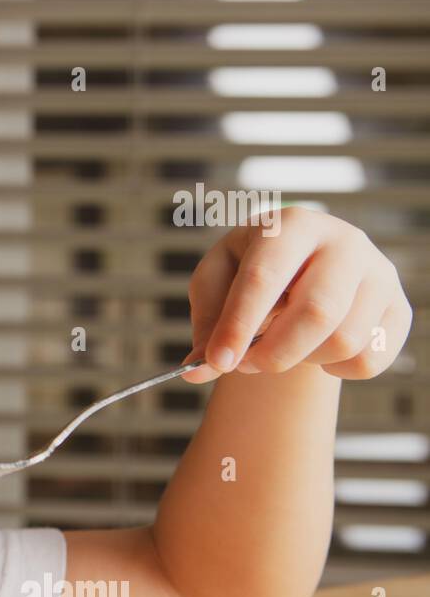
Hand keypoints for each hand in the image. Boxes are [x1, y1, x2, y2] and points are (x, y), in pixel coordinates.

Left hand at [180, 207, 412, 383]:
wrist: (303, 271)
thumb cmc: (251, 273)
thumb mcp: (217, 284)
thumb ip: (207, 324)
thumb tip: (197, 369)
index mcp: (292, 225)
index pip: (264, 277)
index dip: (238, 325)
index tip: (217, 362)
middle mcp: (345, 242)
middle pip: (317, 312)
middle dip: (273, 352)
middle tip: (246, 365)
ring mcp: (380, 274)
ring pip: (344, 342)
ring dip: (301, 361)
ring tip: (282, 346)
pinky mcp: (399, 309)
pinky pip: (369, 361)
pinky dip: (334, 370)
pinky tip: (317, 349)